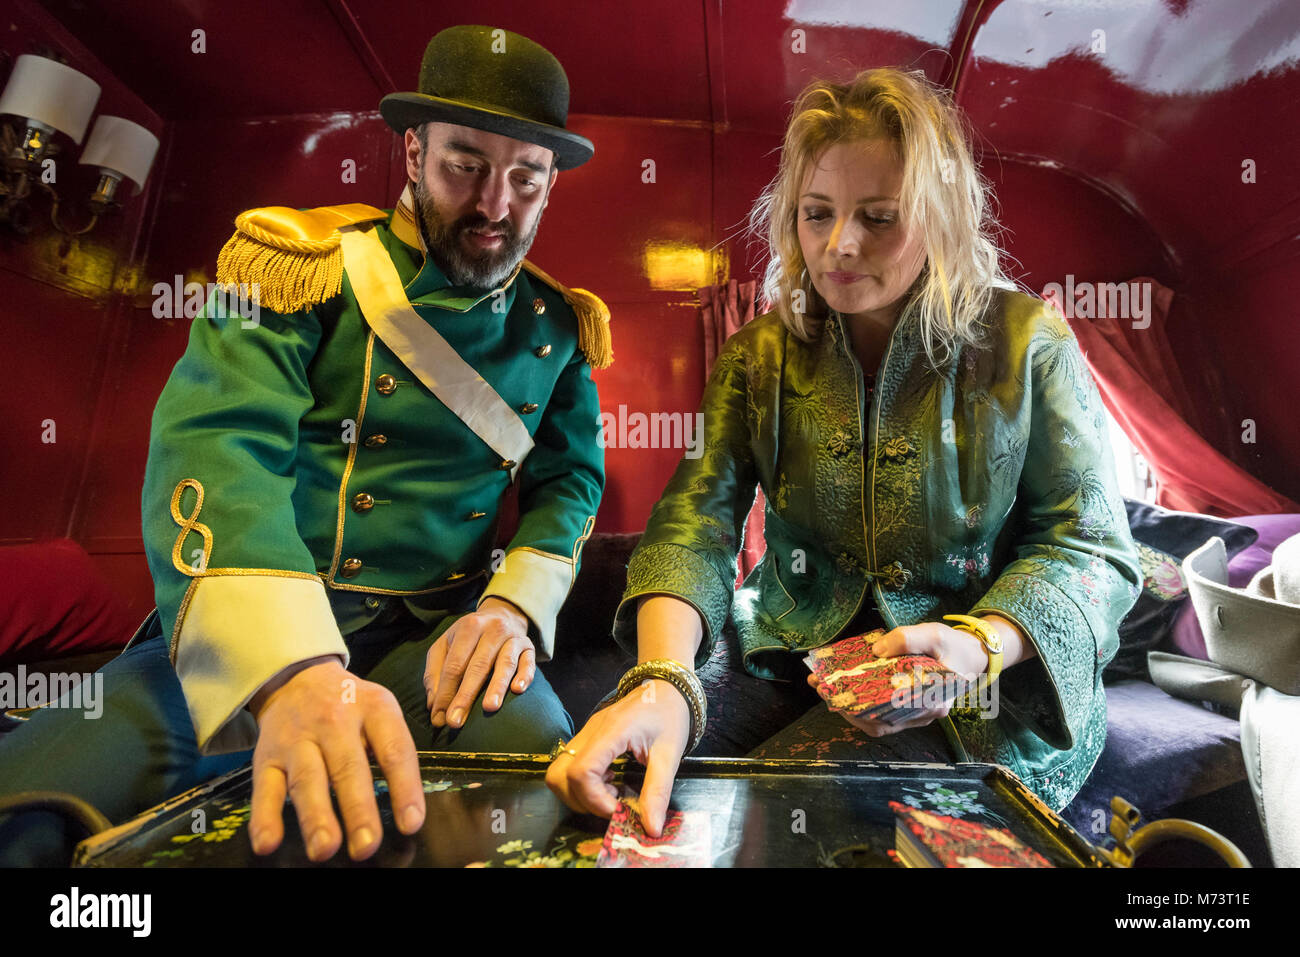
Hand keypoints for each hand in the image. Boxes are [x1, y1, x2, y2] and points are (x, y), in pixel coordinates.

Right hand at [248, 658, 424, 861]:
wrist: (297, 678)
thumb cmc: (350, 706)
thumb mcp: (381, 711)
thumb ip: (394, 752)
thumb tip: (408, 812)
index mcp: (373, 709)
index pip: (394, 749)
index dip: (404, 787)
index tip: (411, 824)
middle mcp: (335, 721)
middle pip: (348, 767)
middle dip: (358, 809)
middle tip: (367, 845)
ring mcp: (297, 739)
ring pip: (307, 780)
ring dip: (316, 817)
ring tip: (324, 849)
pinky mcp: (266, 756)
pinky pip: (264, 788)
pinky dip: (264, 817)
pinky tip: (267, 843)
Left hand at [425, 597, 535, 729]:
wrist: (503, 614)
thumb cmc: (469, 638)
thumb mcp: (446, 646)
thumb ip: (435, 673)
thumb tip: (433, 705)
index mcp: (468, 627)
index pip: (454, 664)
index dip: (445, 691)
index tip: (439, 718)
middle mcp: (493, 630)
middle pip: (478, 665)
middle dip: (466, 695)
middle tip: (456, 721)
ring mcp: (513, 637)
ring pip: (505, 663)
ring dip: (497, 686)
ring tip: (489, 707)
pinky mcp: (529, 647)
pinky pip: (529, 662)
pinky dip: (525, 675)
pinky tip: (518, 690)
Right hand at [546, 677, 689, 837]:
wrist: (665, 686)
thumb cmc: (669, 715)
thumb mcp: (670, 755)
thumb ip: (658, 792)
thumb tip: (652, 829)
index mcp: (611, 732)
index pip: (582, 772)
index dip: (595, 800)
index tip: (619, 810)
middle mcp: (590, 732)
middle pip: (560, 775)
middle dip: (583, 801)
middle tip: (614, 805)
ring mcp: (584, 733)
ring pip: (558, 772)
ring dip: (579, 793)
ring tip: (611, 792)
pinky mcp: (586, 738)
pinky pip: (569, 765)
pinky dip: (583, 783)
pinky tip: (611, 781)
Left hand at [807, 621, 989, 736]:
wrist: (976, 653)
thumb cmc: (956, 646)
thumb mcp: (934, 634)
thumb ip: (907, 639)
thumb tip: (876, 651)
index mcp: (931, 703)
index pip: (886, 714)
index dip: (855, 707)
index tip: (831, 691)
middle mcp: (923, 715)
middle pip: (876, 720)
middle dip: (844, 705)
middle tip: (819, 686)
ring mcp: (917, 714)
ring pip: (877, 719)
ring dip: (849, 706)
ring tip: (825, 687)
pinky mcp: (911, 707)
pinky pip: (883, 712)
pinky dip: (863, 703)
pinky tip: (846, 689)